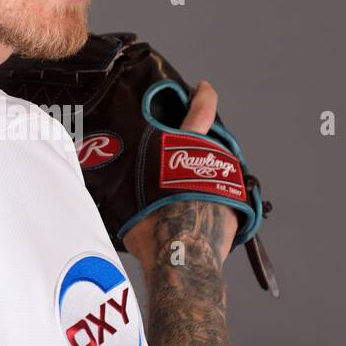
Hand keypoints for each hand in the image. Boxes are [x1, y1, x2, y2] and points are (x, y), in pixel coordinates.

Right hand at [122, 79, 238, 261]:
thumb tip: (108, 178)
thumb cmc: (151, 223)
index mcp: (185, 147)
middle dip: (194, 153)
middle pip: (208, 146)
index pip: (201, 109)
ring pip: (215, 173)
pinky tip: (195, 218)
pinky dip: (212, 202)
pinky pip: (222, 198)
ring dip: (202, 180)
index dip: (203, 95)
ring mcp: (228, 183)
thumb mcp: (127, 192)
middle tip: (177, 164)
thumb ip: (128, 179)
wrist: (182, 257)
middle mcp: (212, 160)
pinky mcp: (237, 208)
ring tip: (184, 197)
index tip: (204, 88)